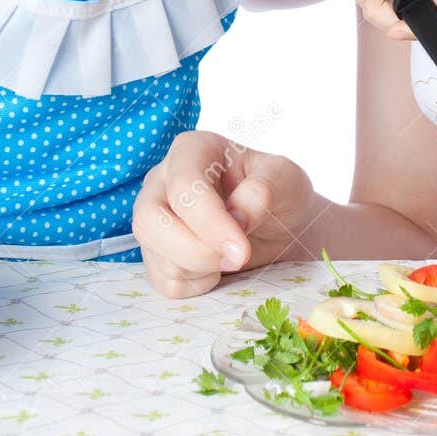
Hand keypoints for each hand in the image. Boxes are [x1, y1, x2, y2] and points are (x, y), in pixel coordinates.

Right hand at [132, 129, 317, 297]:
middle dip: (194, 251)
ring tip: (233, 254)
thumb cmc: (280, 193)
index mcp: (192, 149)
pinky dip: (197, 285)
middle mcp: (162, 180)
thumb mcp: (286, 180)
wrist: (282, 228)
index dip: (209, 222)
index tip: (241, 250)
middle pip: (150, 221)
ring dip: (202, 269)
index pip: (183, 186)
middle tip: (237, 259)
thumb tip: (236, 216)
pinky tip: (218, 267)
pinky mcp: (157, 254)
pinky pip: (165, 283)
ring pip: (157, 258)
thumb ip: (263, 191)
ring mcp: (154, 219)